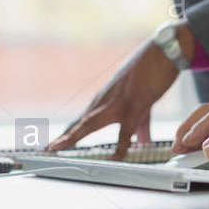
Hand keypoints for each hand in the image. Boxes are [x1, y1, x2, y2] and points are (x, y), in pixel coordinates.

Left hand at [47, 38, 180, 158]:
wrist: (163, 50)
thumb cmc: (152, 73)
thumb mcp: (143, 103)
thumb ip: (142, 126)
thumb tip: (142, 143)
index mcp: (106, 99)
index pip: (82, 120)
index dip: (68, 133)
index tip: (53, 145)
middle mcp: (106, 100)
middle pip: (79, 123)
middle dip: (63, 137)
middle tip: (46, 149)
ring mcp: (118, 101)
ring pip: (90, 122)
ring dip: (73, 135)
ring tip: (58, 148)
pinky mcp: (135, 103)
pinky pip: (125, 129)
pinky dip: (121, 146)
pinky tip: (117, 158)